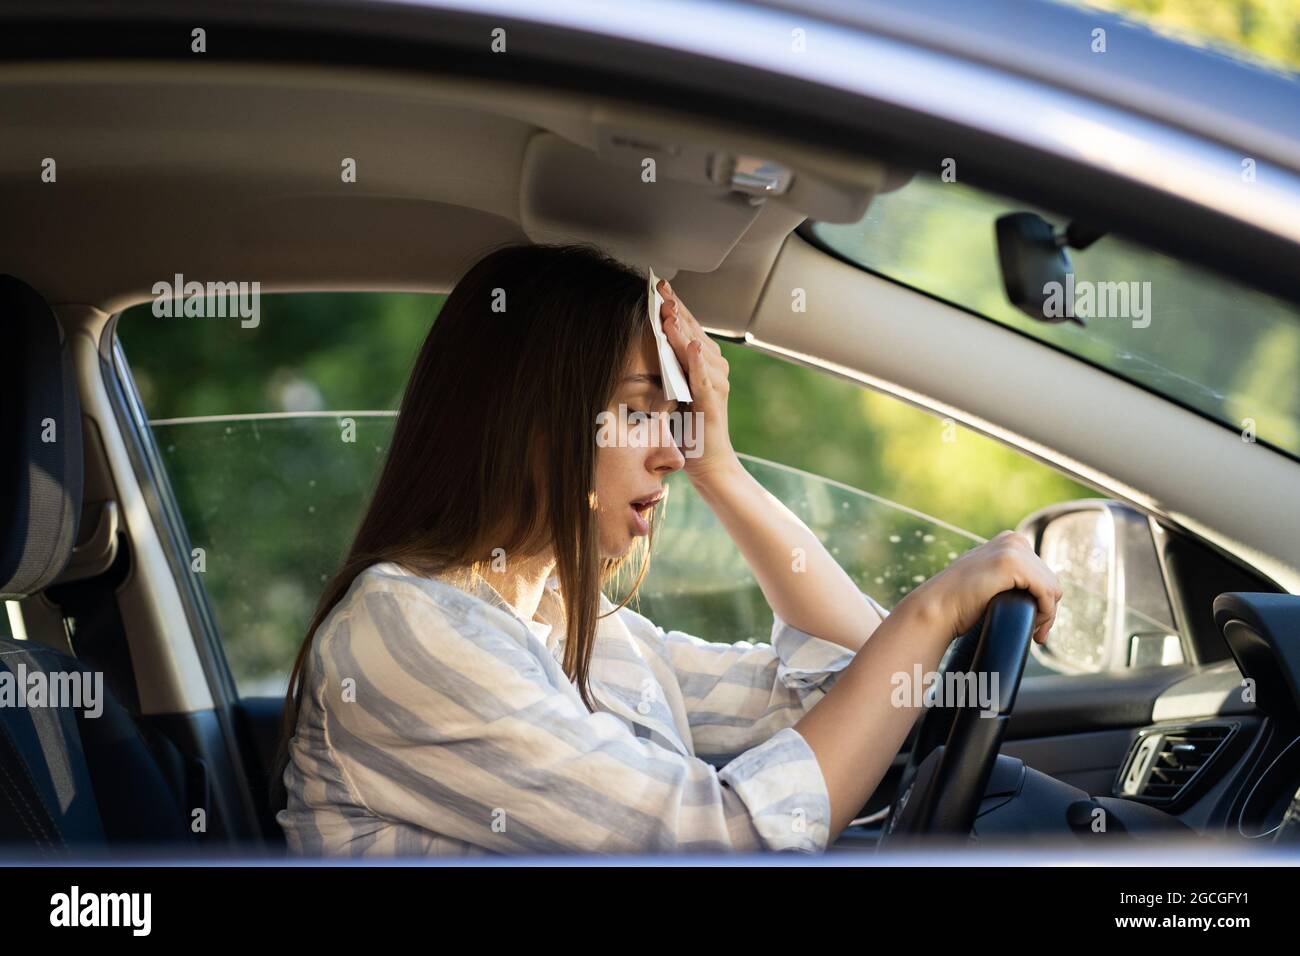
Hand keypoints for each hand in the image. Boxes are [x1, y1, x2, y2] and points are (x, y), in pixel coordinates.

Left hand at [657, 279, 738, 481]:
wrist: (709, 463)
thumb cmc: (691, 430)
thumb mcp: (675, 392)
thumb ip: (670, 369)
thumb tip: (651, 344)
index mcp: (705, 365)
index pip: (689, 329)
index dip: (676, 307)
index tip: (660, 287)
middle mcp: (716, 370)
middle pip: (693, 332)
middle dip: (677, 310)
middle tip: (662, 289)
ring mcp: (716, 385)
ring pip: (697, 350)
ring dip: (683, 329)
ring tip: (669, 311)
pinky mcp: (712, 402)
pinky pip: (703, 377)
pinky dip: (696, 361)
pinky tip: (690, 345)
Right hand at [897, 530, 1062, 645]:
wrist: (936, 608)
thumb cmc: (959, 603)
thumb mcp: (988, 580)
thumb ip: (1007, 576)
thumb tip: (1033, 588)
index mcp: (1010, 540)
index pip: (1043, 574)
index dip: (1044, 602)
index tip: (1036, 627)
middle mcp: (1013, 539)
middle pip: (1051, 580)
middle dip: (1047, 610)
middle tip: (1037, 635)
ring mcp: (1012, 548)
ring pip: (1052, 588)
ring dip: (1047, 614)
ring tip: (1033, 632)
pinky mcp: (1012, 563)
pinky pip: (1046, 592)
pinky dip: (1045, 612)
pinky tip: (1032, 626)